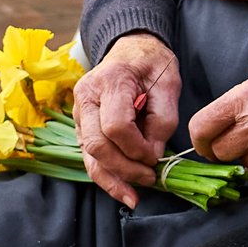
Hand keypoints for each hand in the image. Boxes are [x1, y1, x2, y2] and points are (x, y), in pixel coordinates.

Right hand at [74, 34, 181, 206]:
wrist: (131, 50)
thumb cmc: (151, 64)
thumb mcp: (168, 84)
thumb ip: (163, 119)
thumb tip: (152, 155)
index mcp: (109, 81)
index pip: (116, 125)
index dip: (137, 147)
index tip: (156, 155)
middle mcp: (86, 98)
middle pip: (96, 144)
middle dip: (124, 168)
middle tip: (150, 177)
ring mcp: (80, 113)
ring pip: (89, 156)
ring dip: (112, 180)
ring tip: (134, 196)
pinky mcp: (82, 127)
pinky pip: (90, 157)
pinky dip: (106, 176)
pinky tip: (123, 190)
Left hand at [188, 54, 247, 183]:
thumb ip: (237, 104)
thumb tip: (218, 128)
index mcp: (243, 99)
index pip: (201, 128)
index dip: (200, 139)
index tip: (206, 142)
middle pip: (218, 152)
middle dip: (222, 150)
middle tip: (237, 142)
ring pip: (239, 167)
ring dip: (245, 159)